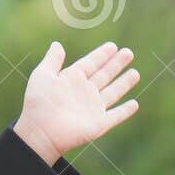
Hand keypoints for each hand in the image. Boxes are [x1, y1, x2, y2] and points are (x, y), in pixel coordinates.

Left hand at [13, 40, 139, 165]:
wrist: (41, 131)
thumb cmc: (39, 102)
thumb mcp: (42, 75)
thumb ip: (52, 59)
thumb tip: (57, 44)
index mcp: (72, 79)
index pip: (91, 63)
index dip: (102, 55)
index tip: (112, 46)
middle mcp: (84, 92)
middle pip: (104, 75)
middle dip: (116, 64)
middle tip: (128, 52)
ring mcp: (93, 108)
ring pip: (113, 92)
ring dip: (124, 83)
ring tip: (135, 73)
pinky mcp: (99, 124)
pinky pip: (116, 115)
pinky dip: (125, 111)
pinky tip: (135, 104)